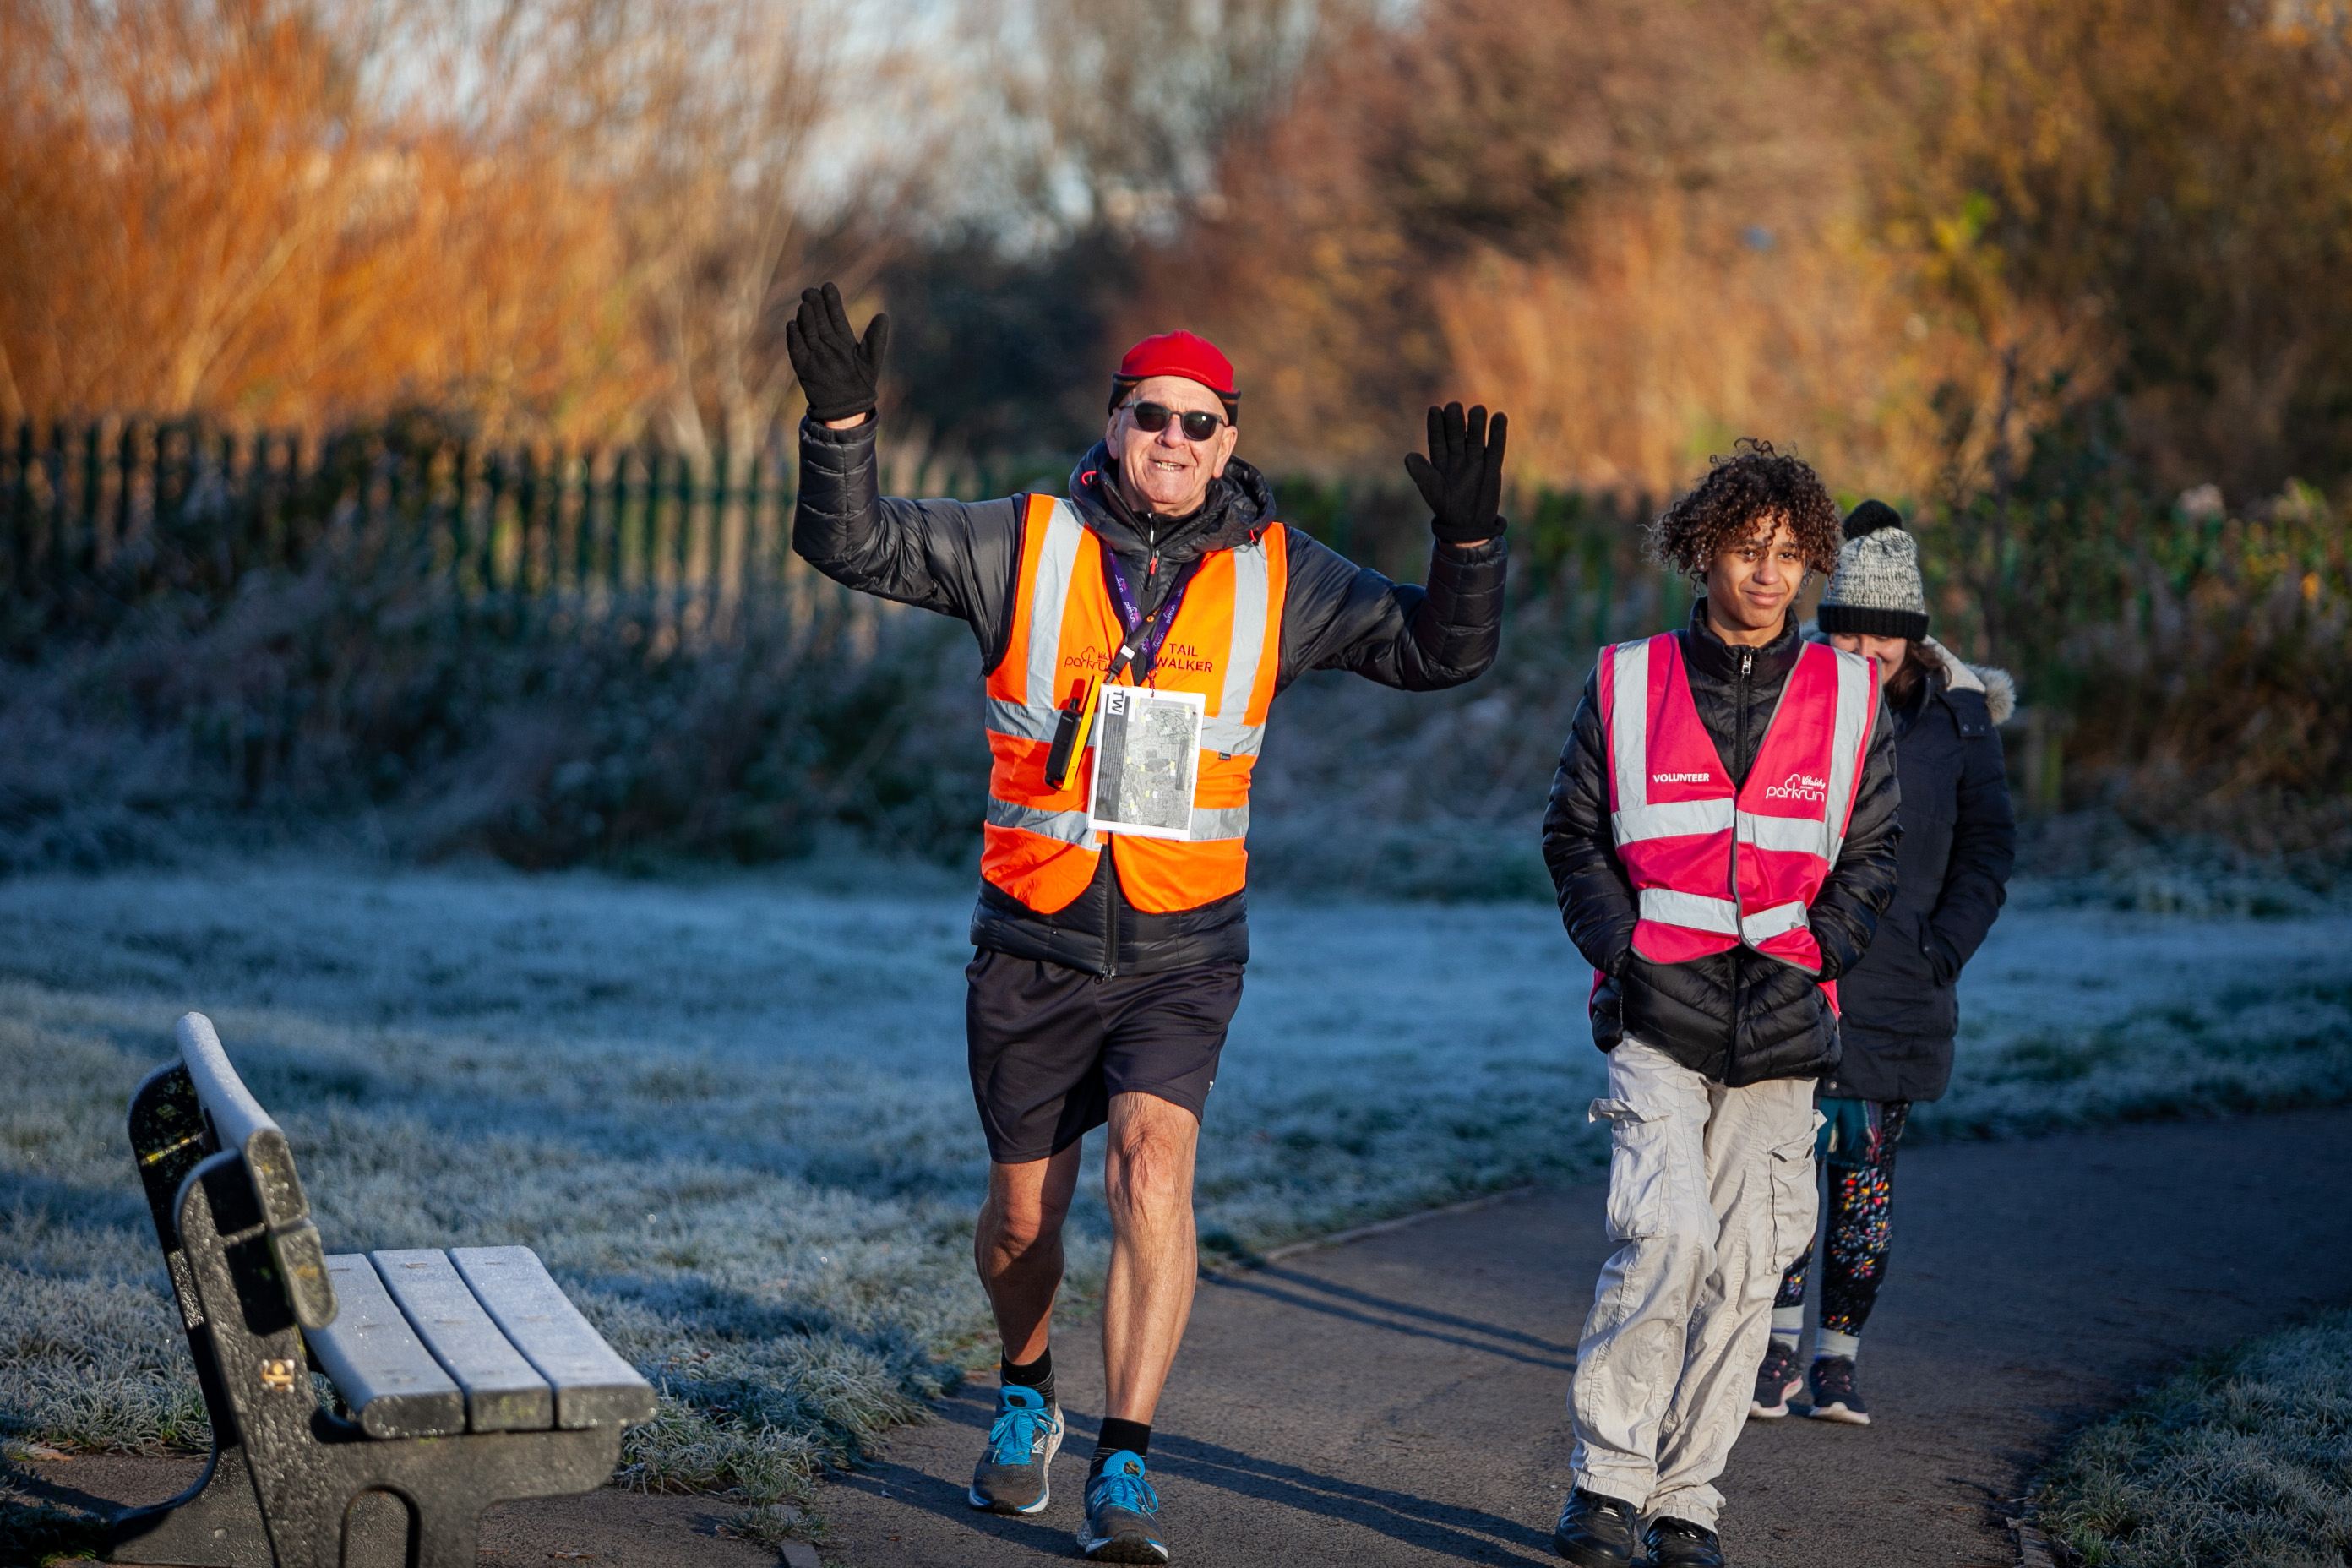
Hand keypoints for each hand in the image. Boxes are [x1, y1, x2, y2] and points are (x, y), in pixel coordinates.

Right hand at [785, 282, 890, 423]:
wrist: (849, 408)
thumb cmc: (862, 382)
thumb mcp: (871, 359)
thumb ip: (876, 338)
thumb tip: (883, 315)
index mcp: (843, 338)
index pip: (836, 315)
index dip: (832, 301)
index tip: (828, 286)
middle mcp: (826, 342)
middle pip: (819, 318)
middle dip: (815, 304)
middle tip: (810, 291)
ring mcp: (814, 352)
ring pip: (807, 330)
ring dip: (805, 318)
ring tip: (805, 306)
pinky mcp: (802, 365)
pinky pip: (795, 349)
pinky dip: (793, 337)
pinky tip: (792, 325)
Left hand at [1403, 401, 1507, 544]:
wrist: (1468, 525)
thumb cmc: (1446, 506)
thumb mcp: (1432, 491)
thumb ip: (1422, 474)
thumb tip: (1409, 456)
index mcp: (1440, 460)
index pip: (1438, 439)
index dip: (1436, 425)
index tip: (1434, 410)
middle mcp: (1457, 456)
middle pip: (1456, 435)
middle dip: (1455, 422)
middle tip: (1454, 407)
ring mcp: (1475, 460)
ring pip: (1475, 438)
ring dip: (1477, 425)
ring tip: (1478, 410)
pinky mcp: (1492, 466)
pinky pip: (1495, 448)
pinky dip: (1498, 434)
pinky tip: (1500, 417)